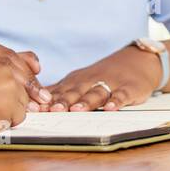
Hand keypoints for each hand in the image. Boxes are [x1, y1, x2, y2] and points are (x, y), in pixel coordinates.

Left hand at [45, 46, 163, 111]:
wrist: (137, 60)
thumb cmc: (103, 75)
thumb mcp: (79, 80)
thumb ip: (59, 91)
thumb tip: (32, 103)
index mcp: (76, 81)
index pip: (59, 92)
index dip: (46, 101)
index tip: (34, 109)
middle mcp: (90, 81)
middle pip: (75, 92)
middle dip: (63, 101)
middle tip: (52, 110)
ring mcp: (110, 84)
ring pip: (96, 93)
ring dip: (86, 101)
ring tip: (76, 109)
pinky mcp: (128, 88)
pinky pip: (122, 95)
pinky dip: (117, 101)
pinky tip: (111, 108)